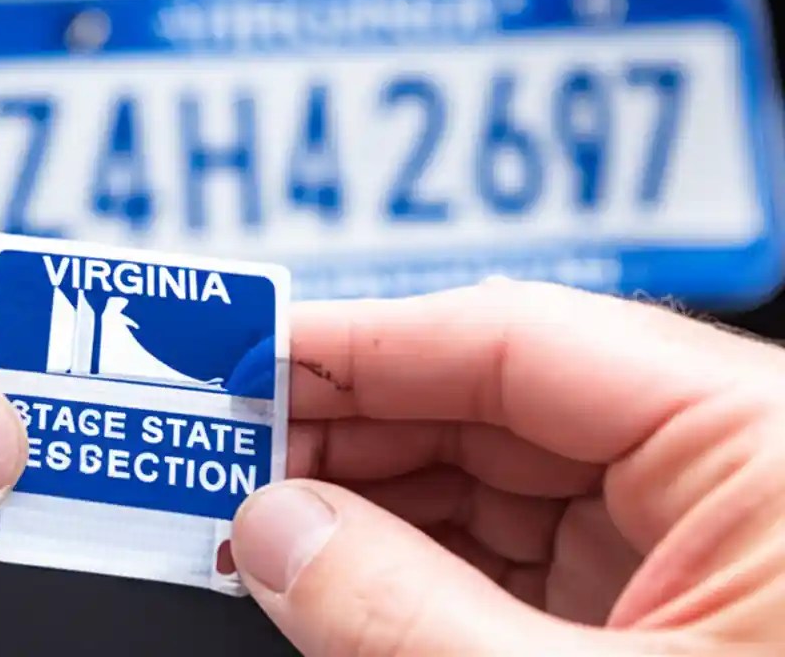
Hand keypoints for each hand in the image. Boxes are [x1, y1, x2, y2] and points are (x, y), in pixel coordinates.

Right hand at [232, 280, 784, 654]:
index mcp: (766, 447)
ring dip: (374, 503)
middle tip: (228, 461)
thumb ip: (405, 618)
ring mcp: (703, 551)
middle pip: (497, 404)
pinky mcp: (671, 618)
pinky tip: (339, 578)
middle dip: (351, 432)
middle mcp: (738, 478)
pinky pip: (521, 559)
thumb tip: (275, 534)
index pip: (515, 339)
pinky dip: (422, 567)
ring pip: (499, 483)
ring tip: (264, 523)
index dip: (358, 344)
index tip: (241, 363)